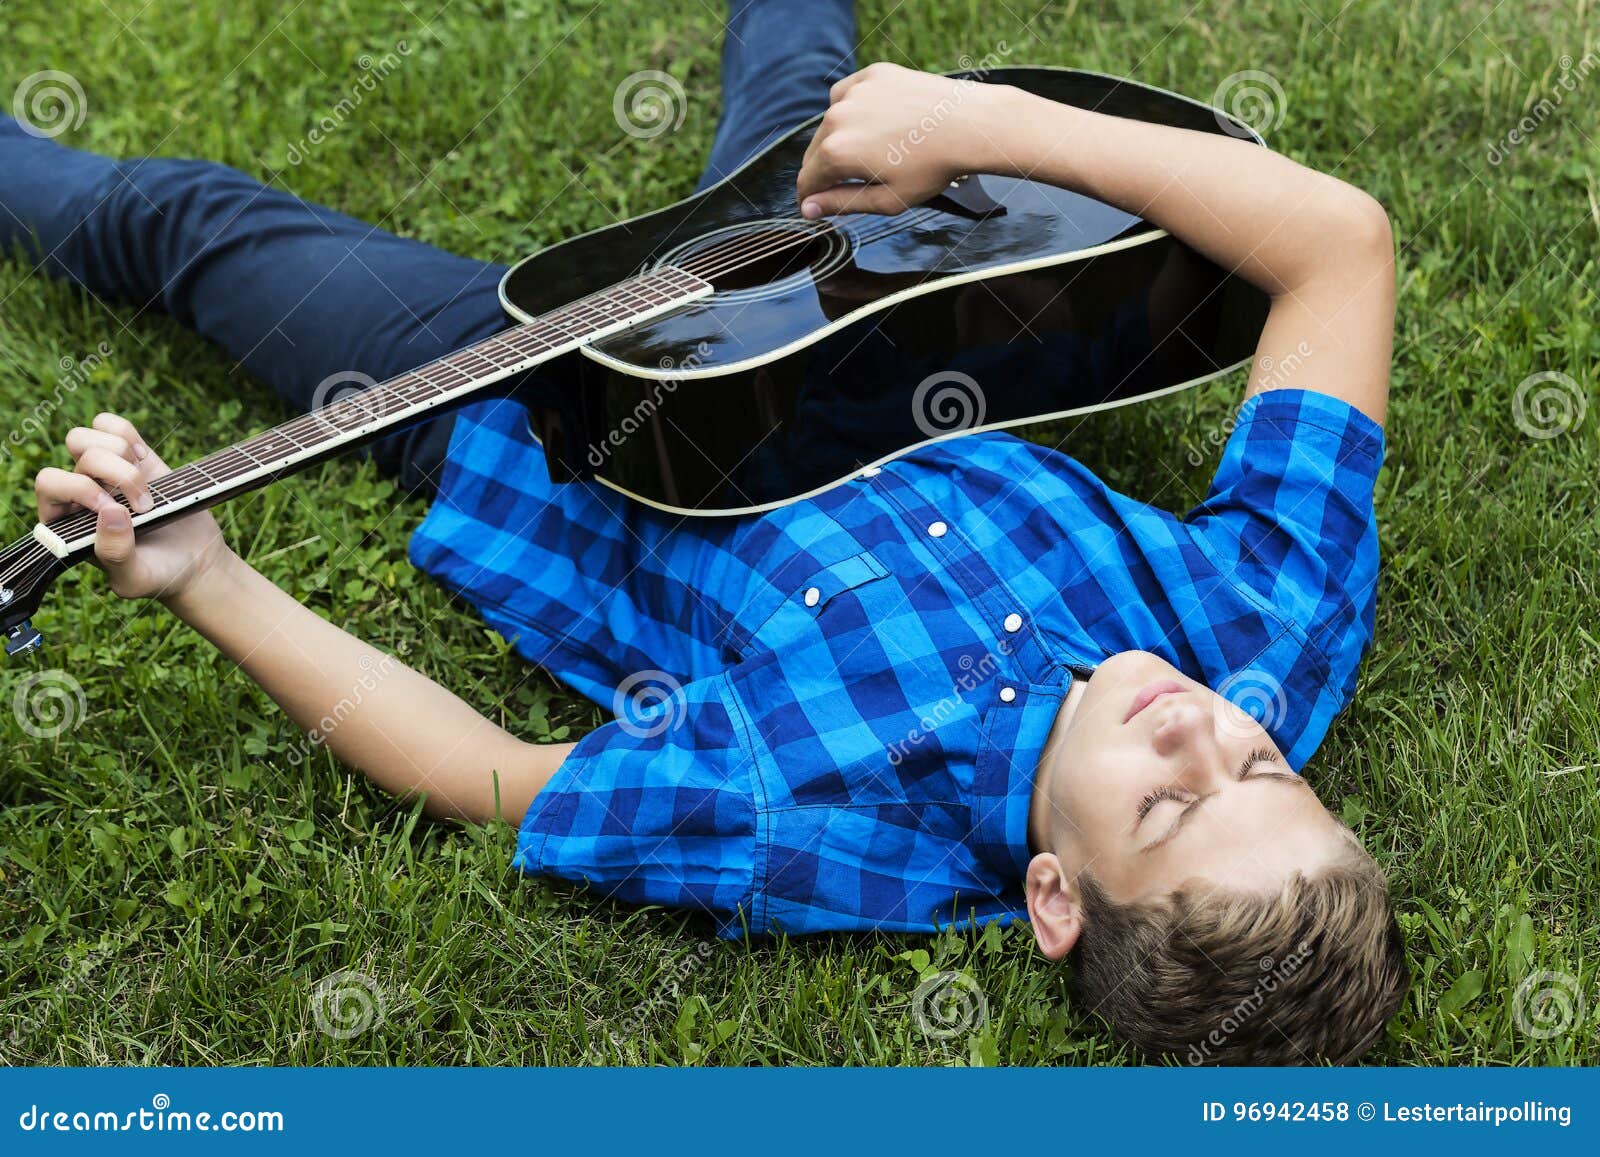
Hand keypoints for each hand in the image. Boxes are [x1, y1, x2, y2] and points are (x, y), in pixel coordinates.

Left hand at [34, 412, 234, 602]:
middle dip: (117, 473)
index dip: (82, 488)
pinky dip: (128, 436)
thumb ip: (115, 553)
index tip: (118, 509)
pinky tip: (143, 461)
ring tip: (148, 490)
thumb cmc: (158, 574)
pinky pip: (112, 425)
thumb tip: (110, 510)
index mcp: (66, 520)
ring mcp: (103, 472)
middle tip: (145, 506)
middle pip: (80, 453)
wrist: (194, 562)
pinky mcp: (131, 457)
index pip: (51, 482)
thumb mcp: (134, 577)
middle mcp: (79, 492)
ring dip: (126, 458)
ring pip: (92, 436)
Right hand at [796, 62, 1015, 217]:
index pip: (806, 181)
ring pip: (829, 123)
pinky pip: (847, 95)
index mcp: (837, 153)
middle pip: (814, 152)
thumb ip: (842, 204)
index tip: (820, 204)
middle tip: (853, 181)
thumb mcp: (887, 200)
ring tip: (871, 151)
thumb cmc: (933, 167)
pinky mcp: (871, 75)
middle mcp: (837, 118)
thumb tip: (808, 208)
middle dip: (826, 169)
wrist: (970, 125)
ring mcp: (854, 92)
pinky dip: (852, 110)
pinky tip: (873, 122)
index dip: (811, 197)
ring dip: (840, 139)